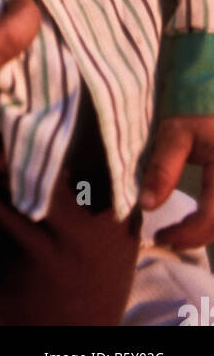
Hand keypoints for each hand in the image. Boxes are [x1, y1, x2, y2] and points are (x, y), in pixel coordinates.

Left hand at [140, 115, 213, 248]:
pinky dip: (211, 223)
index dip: (186, 234)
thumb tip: (147, 206)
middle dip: (194, 238)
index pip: (211, 216)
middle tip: (166, 239)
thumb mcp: (176, 134)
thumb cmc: (198, 117)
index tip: (160, 236)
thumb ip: (162, 168)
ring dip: (204, 233)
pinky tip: (193, 224)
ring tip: (176, 235)